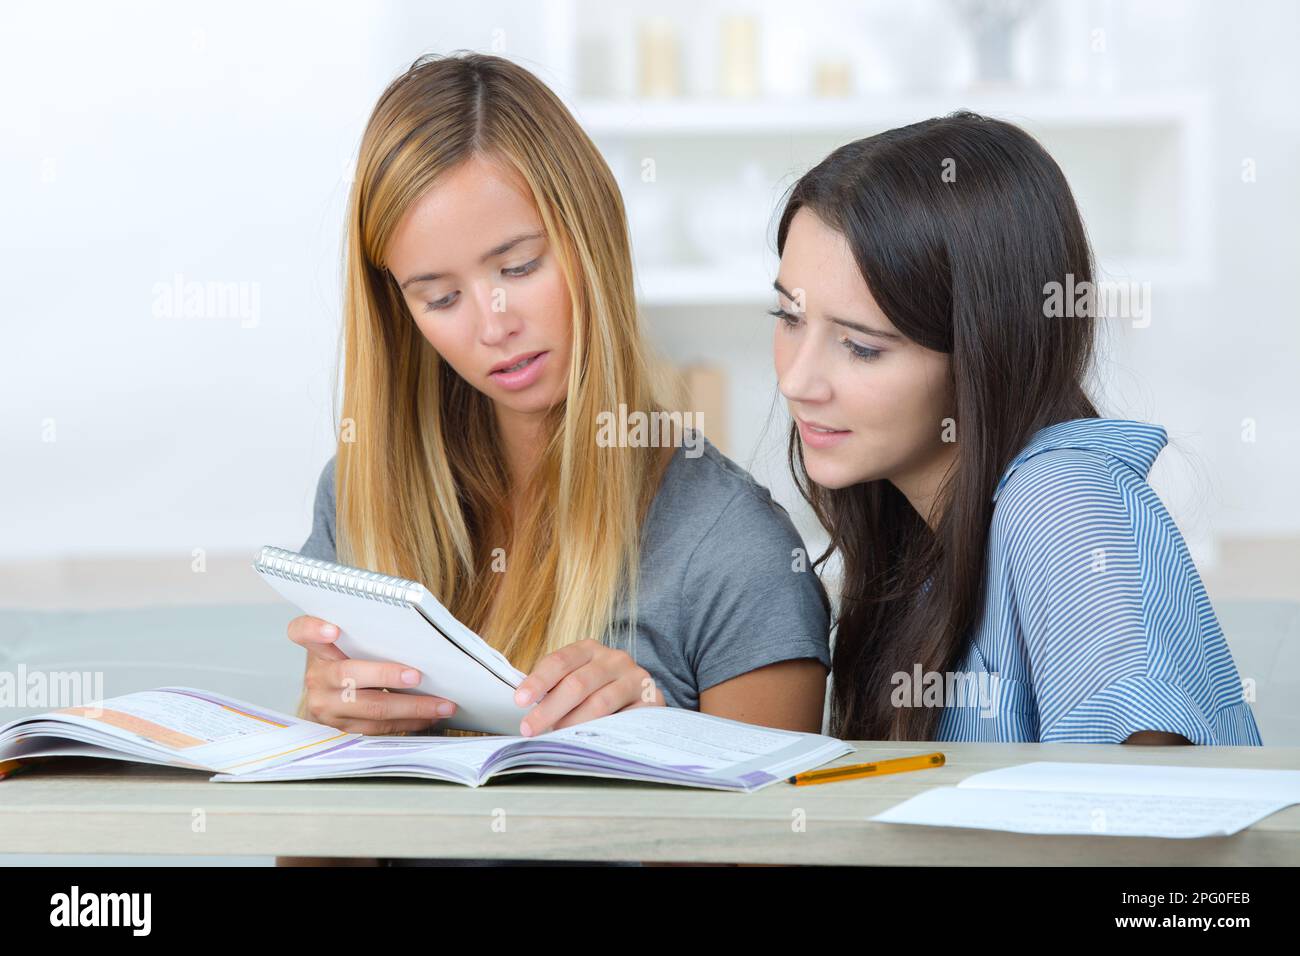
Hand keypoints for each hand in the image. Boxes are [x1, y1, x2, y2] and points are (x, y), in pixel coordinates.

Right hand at [287, 614, 457, 734]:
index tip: (333, 630)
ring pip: (370, 708)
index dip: (314, 630)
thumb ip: (368, 636)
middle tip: (415, 676)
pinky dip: (409, 721)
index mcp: (318, 648)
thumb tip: (418, 635)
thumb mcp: (351, 644)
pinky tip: (430, 715)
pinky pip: (378, 727)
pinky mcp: (341, 729)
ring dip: (411, 707)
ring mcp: (326, 706)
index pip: (302, 631)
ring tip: (441, 703)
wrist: (331, 697)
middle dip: (386, 675)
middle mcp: (317, 677)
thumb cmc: (352, 661)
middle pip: (348, 674)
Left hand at [513, 639, 662, 736]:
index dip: (538, 681)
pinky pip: (623, 719)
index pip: (560, 661)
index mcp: (590, 649)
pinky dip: (603, 732)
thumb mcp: (578, 680)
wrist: (643, 695)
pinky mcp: (652, 700)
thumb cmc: (599, 690)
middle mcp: (614, 659)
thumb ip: (555, 688)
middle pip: (577, 683)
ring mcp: (635, 678)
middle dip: (549, 709)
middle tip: (530, 728)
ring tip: (557, 737)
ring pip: (599, 703)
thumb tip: (525, 708)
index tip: (520, 700)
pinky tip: (589, 741)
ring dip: (573, 723)